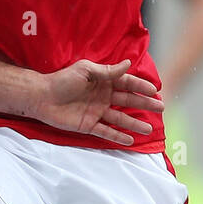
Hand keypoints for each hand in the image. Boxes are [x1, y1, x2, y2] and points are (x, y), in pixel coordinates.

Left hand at [33, 59, 163, 144]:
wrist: (41, 97)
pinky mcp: (88, 125)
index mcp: (103, 81)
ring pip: (120, 118)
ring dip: (134, 123)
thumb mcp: (86, 70)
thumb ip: (107, 71)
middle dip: (144, 104)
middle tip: (161, 107)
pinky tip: (130, 139)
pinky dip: (117, 136)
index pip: (127, 83)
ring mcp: (96, 112)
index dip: (141, 86)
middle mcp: (102, 96)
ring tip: (149, 128)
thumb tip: (128, 63)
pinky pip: (106, 132)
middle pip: (128, 100)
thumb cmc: (62, 80)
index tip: (156, 90)